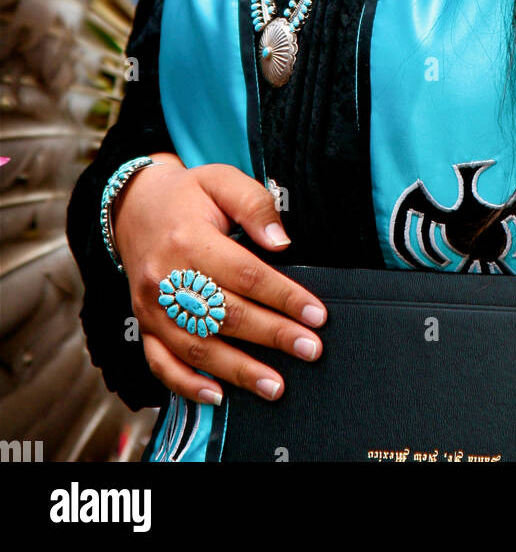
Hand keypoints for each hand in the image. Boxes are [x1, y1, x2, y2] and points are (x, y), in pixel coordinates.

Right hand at [113, 153, 326, 407]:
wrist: (135, 207)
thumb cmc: (189, 195)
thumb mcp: (222, 180)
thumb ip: (255, 205)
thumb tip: (281, 242)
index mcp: (189, 239)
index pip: (246, 274)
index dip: (284, 297)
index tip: (317, 315)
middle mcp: (165, 277)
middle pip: (226, 315)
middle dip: (273, 336)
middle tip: (311, 350)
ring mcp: (151, 306)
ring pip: (196, 347)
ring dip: (238, 371)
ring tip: (275, 386)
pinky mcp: (144, 324)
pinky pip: (161, 363)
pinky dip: (186, 385)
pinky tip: (217, 397)